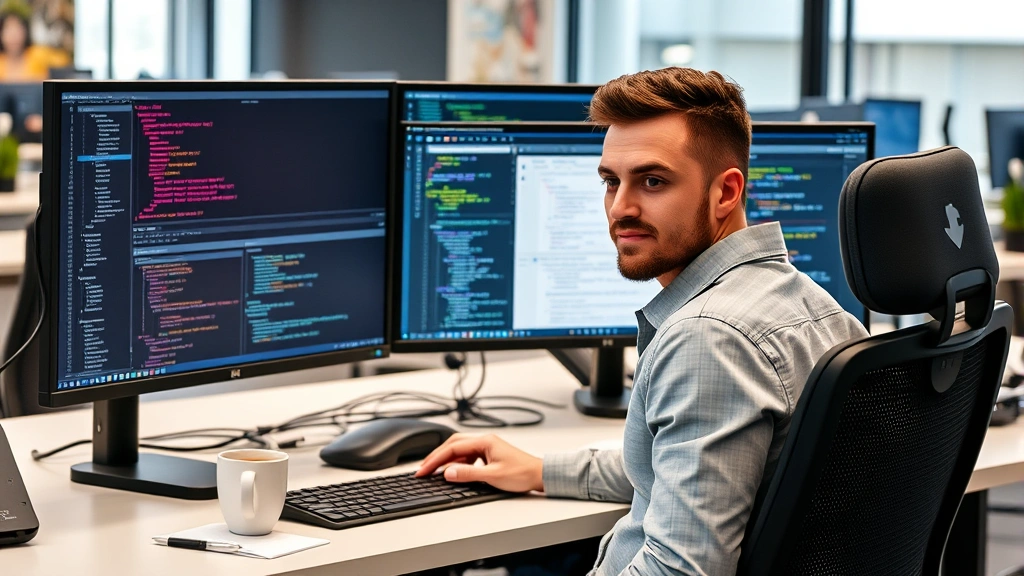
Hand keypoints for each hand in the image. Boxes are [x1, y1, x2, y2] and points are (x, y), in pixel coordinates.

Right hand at [415, 433, 543, 492]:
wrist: (540, 475)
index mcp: (484, 441)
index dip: (435, 460)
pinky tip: (455, 471)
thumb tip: (448, 472)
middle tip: (423, 469)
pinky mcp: (490, 454)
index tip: (423, 469)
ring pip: (460, 450)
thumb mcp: (492, 476)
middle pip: (453, 445)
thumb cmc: (522, 473)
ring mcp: (488, 447)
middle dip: (436, 456)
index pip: (452, 448)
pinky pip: (468, 455)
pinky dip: (458, 463)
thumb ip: (468, 473)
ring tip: (435, 471)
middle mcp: (485, 441)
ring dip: (447, 460)